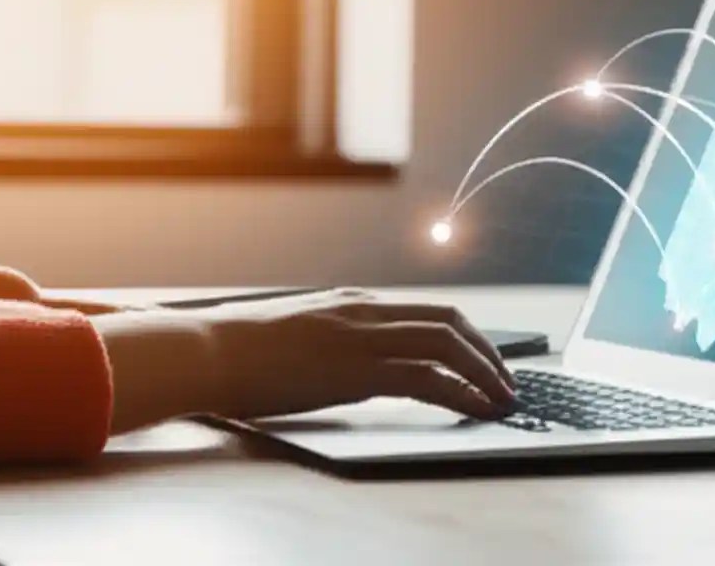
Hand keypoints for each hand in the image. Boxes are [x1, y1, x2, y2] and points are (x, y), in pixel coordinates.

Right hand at [199, 289, 516, 420]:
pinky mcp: (357, 371)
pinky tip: (476, 410)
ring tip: (503, 399)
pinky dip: (462, 394)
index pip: (424, 311)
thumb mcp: (292, 333)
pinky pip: (428, 379)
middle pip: (449, 321)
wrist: (209, 351)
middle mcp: (364, 313)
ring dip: (485, 373)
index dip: (463, 335)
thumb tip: (339, 356)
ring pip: (448, 344)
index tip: (481, 360)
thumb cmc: (236, 349)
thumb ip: (326, 338)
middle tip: (505, 381)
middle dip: (487, 352)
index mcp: (350, 303)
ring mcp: (362, 339)